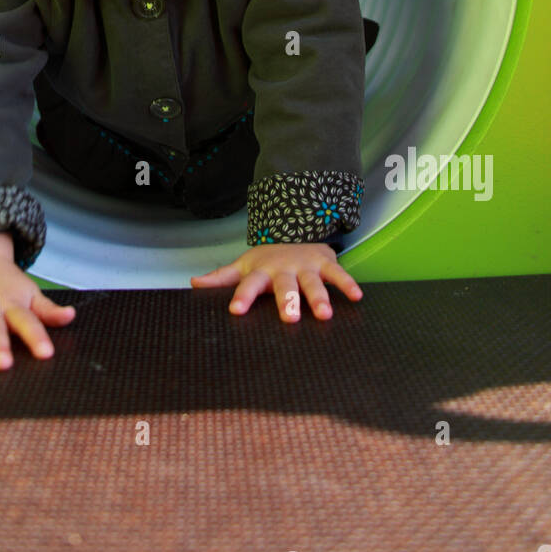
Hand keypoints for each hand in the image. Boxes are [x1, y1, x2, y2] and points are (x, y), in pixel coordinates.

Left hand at [190, 241, 362, 320]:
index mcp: (260, 272)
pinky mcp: (325, 263)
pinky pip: (337, 275)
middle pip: (284, 286)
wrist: (294, 233)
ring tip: (324, 315)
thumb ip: (221, 277)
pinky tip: (357, 297)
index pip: (249, 285)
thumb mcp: (243, 266)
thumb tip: (193, 284)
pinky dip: (347, 284)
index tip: (236, 311)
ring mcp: (305, 266)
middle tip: (290, 318)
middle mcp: (283, 269)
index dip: (242, 297)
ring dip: (319, 297)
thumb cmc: (265, 261)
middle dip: (287, 301)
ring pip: (312, 283)